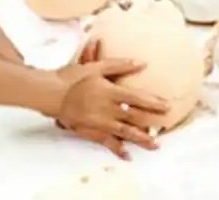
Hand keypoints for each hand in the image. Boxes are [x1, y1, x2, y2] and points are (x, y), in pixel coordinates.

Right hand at [54, 45, 169, 159]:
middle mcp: (106, 109)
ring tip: (155, 144)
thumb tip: (142, 63)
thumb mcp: (96, 67)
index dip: (153, 102)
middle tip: (167, 123)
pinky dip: (118, 149)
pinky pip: (107, 142)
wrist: (51, 94)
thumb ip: (120, 65)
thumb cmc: (72, 77)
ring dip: (141, 138)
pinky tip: (128, 155)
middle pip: (134, 117)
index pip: (137, 98)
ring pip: (125, 132)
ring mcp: (99, 122)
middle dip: (153, 121)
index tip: (167, 106)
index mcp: (109, 92)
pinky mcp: (91, 131)